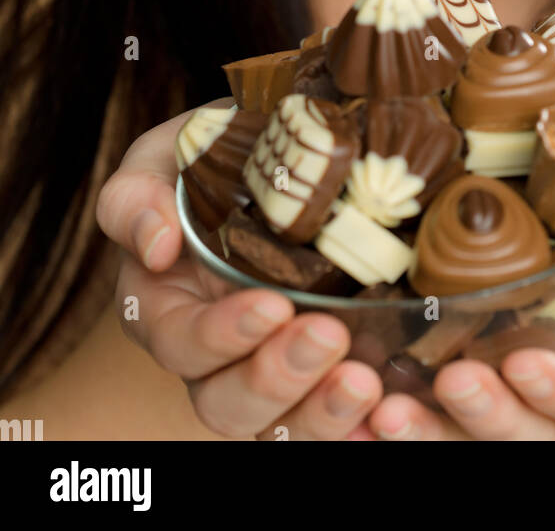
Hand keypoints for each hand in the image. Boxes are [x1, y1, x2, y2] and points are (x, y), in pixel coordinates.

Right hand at [96, 101, 382, 439]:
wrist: (291, 153)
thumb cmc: (219, 154)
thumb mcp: (168, 156)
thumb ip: (138, 195)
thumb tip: (155, 245)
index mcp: (166, 307)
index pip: (180, 344)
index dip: (220, 336)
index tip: (272, 305)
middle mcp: (214, 355)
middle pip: (226, 403)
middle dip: (276, 378)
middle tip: (329, 336)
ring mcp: (270, 370)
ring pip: (280, 426)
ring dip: (321, 413)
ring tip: (364, 381)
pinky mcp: (324, 376)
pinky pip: (332, 422)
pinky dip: (359, 428)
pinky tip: (389, 409)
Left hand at [357, 188, 554, 440]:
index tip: (524, 364)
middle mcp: (548, 377)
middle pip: (528, 430)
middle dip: (491, 417)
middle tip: (454, 381)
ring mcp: (491, 373)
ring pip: (464, 433)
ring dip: (428, 432)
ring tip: (387, 411)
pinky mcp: (437, 355)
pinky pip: (415, 404)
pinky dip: (381, 416)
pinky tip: (354, 409)